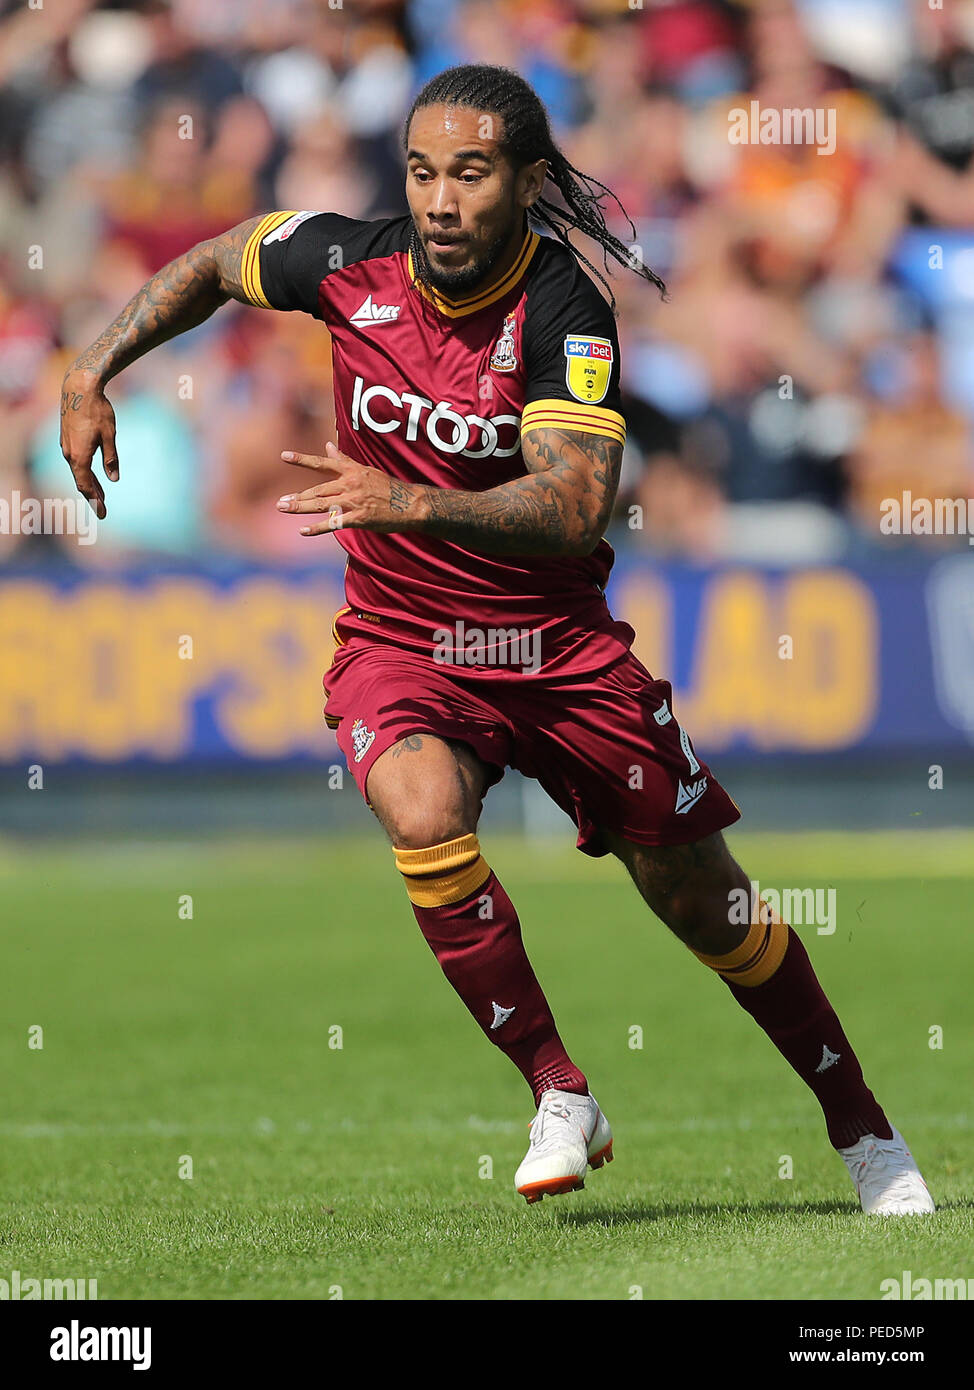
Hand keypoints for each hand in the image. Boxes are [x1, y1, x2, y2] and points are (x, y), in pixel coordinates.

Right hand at [59, 370, 117, 519]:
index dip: (95, 501)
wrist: (79, 388)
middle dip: (93, 497)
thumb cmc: (97, 410)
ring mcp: (66, 446)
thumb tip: (114, 478)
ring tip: (100, 495)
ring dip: (89, 484)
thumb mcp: (110, 435)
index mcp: (79, 456)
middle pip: (81, 482)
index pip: (86, 486)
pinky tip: (92, 474)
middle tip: (103, 510)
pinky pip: (76, 461)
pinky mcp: (67, 439)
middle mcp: (69, 454)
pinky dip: (84, 471)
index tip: (103, 514)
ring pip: (78, 471)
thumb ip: (111, 458)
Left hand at [276, 442, 427, 535]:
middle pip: (317, 490)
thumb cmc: (387, 487)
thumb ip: (344, 460)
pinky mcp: (359, 518)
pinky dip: (317, 528)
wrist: (410, 504)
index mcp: (351, 471)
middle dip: (297, 497)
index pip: (322, 463)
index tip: (284, 456)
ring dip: (300, 507)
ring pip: (321, 505)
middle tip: (279, 503)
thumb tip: (328, 444)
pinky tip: (303, 531)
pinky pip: (333, 523)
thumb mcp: (366, 470)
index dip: (302, 460)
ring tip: (283, 508)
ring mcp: (353, 501)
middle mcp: (349, 484)